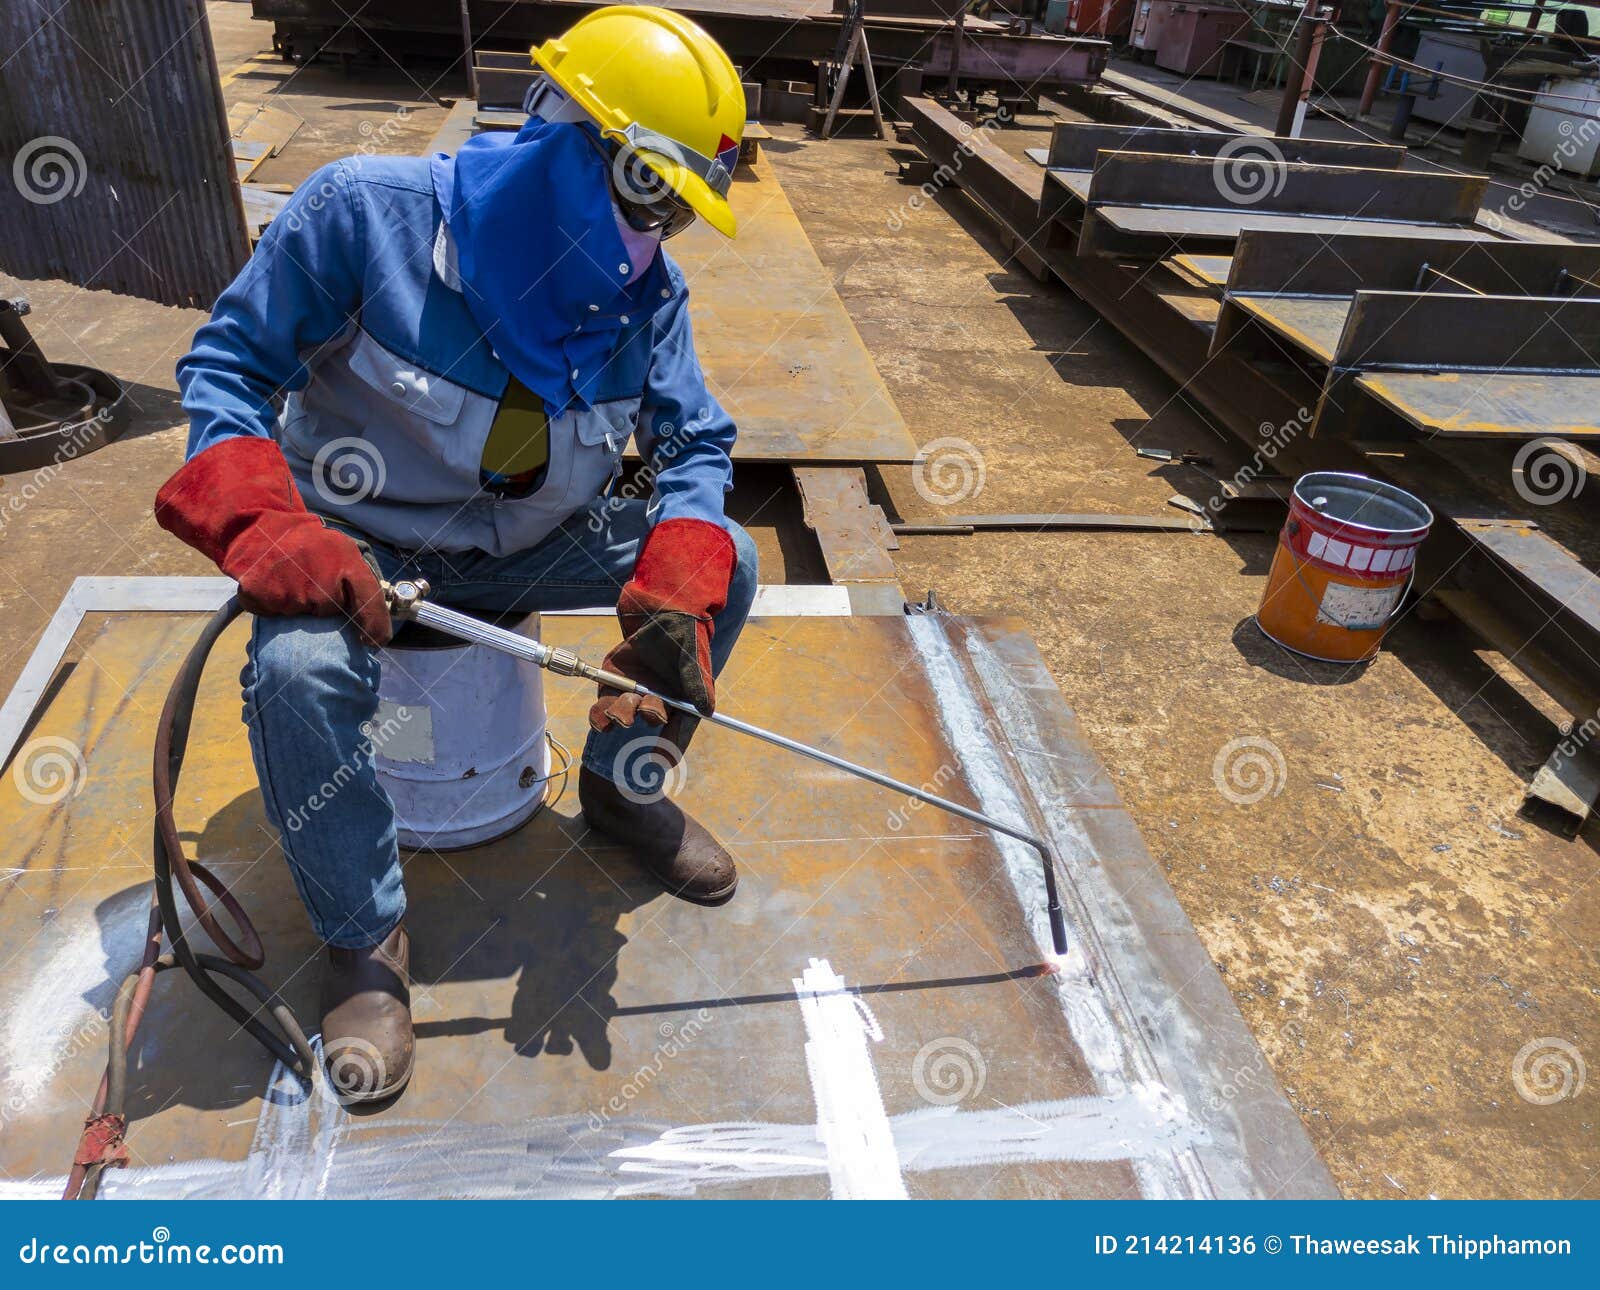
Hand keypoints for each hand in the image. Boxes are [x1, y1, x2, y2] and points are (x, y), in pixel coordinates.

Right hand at [155, 437, 391, 645]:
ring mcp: (293, 594)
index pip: (370, 603)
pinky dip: (272, 604)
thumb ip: (358, 579)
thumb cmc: (306, 542)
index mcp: (347, 565)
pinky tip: (273, 584)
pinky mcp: (265, 599)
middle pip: (331, 612)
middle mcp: (323, 583)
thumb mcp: (342, 550)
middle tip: (310, 580)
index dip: (375, 627)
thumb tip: (376, 617)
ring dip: (297, 603)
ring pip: (302, 616)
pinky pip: (274, 614)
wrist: (259, 526)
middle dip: (324, 604)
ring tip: (290, 579)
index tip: (372, 642)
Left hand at [588, 518, 734, 751]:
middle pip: (647, 725)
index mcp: (680, 702)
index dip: (669, 748)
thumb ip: (696, 682)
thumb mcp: (692, 656)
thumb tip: (707, 709)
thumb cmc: (683, 633)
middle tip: (640, 712)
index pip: (677, 732)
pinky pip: (603, 707)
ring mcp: (632, 694)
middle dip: (642, 722)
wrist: (659, 610)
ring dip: (619, 718)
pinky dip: (599, 714)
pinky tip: (599, 715)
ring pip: (623, 717)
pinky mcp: (612, 685)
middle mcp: (656, 702)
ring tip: (617, 713)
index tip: (659, 760)